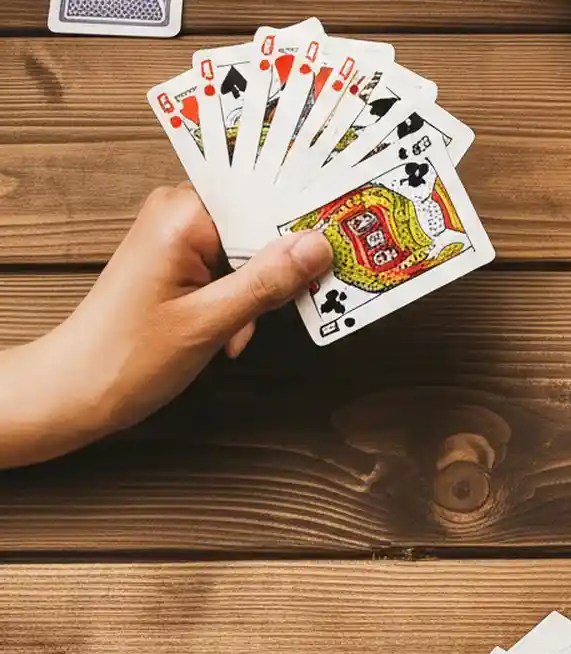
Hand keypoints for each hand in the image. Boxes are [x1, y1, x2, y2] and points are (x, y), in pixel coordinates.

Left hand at [0, 183, 331, 467]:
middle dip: (285, 262)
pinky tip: (233, 335)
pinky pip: (235, 267)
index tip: (346, 236)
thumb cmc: (126, 358)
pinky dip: (245, 301)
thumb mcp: (208, 322)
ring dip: (263, 291)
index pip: (264, 195)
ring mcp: (181, 237)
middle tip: (306, 294)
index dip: (306, 216)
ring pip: (254, 249)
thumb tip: (319, 245)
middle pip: (263, 219)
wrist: (74, 392)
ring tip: (242, 331)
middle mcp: (181, 213)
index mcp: (183, 213)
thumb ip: (266, 281)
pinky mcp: (182, 260)